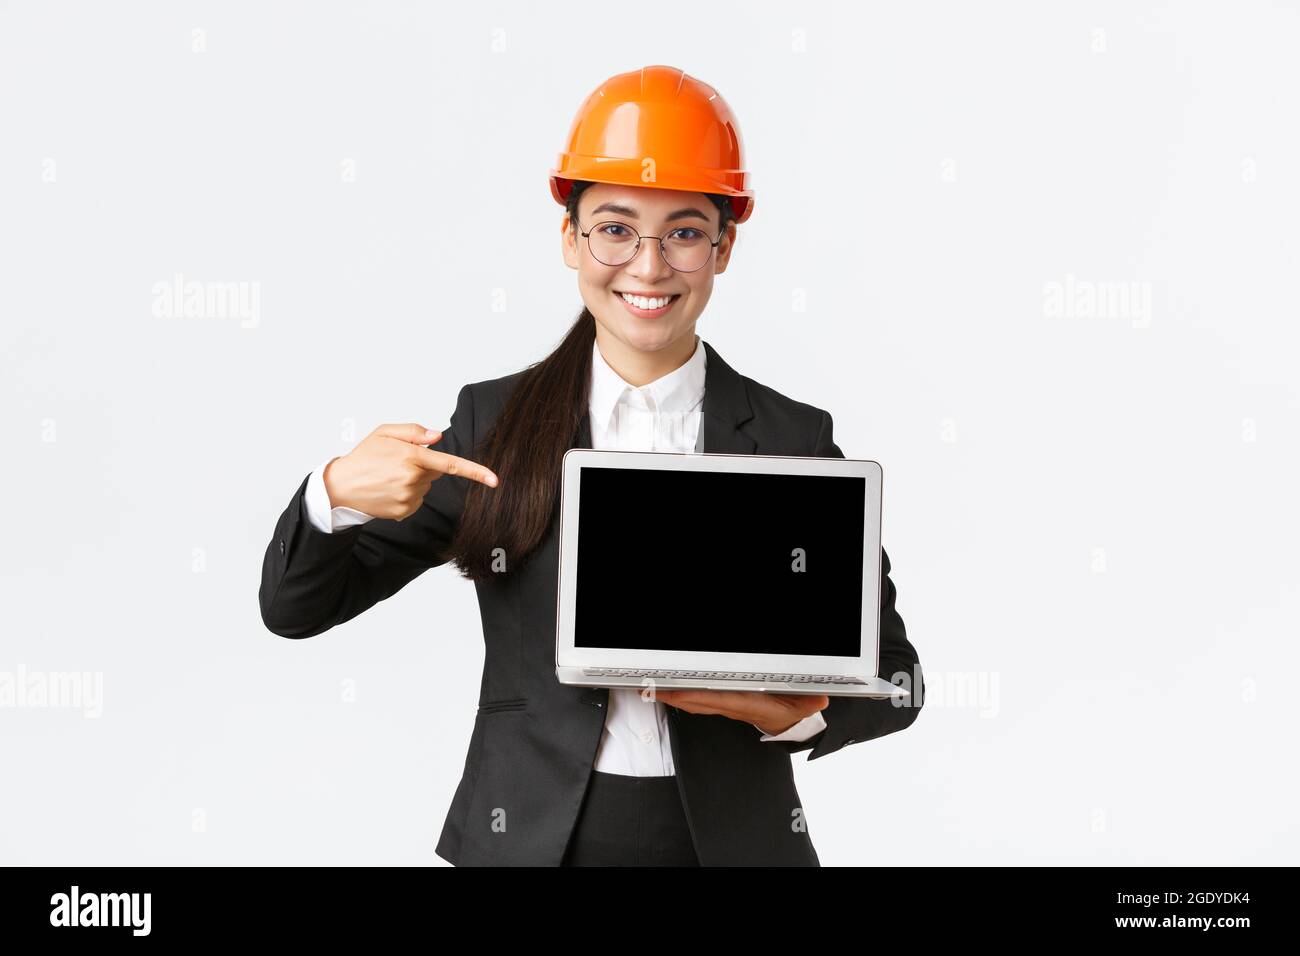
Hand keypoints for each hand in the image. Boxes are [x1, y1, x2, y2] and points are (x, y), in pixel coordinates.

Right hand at [323, 422, 498, 520]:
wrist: (340, 487)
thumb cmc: (363, 456)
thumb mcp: (384, 432)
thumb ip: (413, 430)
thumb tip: (437, 437)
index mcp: (411, 457)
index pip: (451, 464)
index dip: (476, 472)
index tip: (495, 480)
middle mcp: (412, 479)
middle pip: (436, 472)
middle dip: (423, 465)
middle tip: (397, 462)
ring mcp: (408, 498)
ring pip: (426, 486)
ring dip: (414, 480)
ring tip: (388, 476)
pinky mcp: (404, 511)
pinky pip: (416, 500)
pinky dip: (407, 494)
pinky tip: (388, 490)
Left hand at [650, 688, 829, 735]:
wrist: (787, 723)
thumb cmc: (790, 710)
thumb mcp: (804, 705)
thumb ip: (810, 702)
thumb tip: (821, 700)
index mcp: (745, 704)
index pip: (714, 699)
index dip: (692, 695)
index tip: (673, 690)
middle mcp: (730, 706)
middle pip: (694, 701)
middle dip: (671, 695)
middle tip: (649, 685)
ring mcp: (723, 706)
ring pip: (692, 702)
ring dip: (672, 695)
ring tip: (652, 685)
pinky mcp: (721, 703)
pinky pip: (697, 700)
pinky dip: (681, 695)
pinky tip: (670, 688)